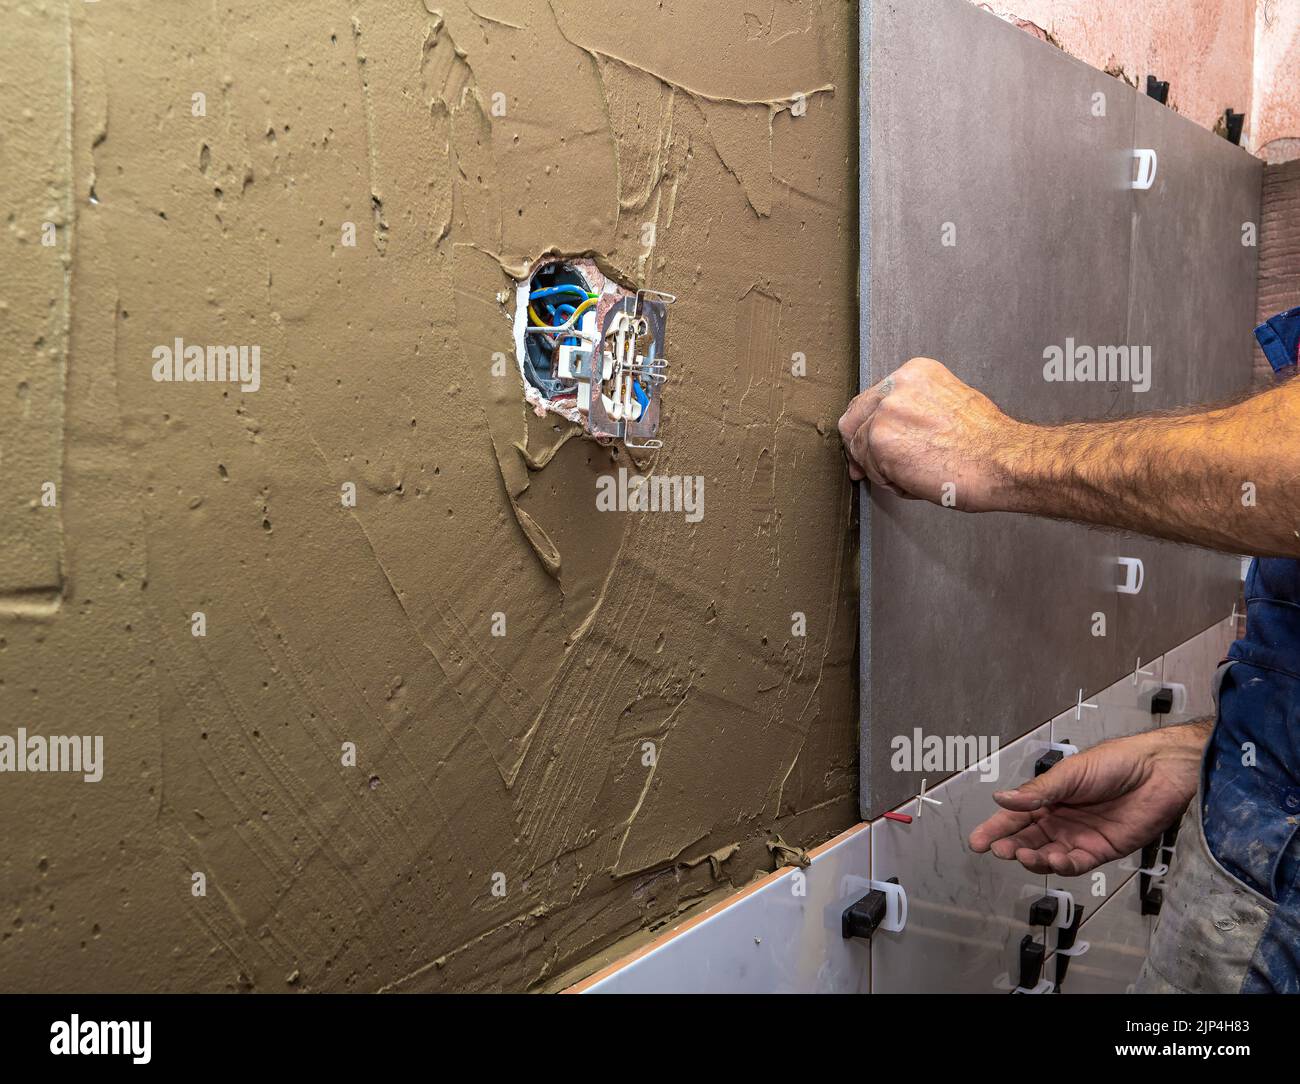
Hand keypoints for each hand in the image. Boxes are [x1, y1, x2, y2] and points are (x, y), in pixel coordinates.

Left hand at [837, 357, 1018, 510]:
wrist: (1000, 461)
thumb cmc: (984, 443)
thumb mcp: (949, 404)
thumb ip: (913, 410)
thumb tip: (886, 432)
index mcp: (915, 373)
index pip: (871, 400)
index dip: (865, 427)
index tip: (866, 446)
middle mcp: (897, 386)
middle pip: (854, 420)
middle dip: (861, 449)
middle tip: (869, 470)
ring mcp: (886, 412)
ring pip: (861, 449)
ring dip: (883, 470)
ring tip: (918, 475)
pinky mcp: (880, 441)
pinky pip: (869, 469)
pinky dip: (889, 482)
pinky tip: (917, 480)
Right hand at [968, 724, 1208, 875]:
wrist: (1158, 772)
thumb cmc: (1114, 764)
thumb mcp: (1069, 774)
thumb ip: (1037, 793)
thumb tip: (1000, 798)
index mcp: (1049, 797)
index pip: (1015, 816)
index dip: (995, 829)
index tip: (977, 842)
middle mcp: (1061, 819)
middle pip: (1028, 839)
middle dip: (1011, 847)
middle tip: (1000, 850)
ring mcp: (1080, 837)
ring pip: (1048, 855)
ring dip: (1035, 859)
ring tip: (1026, 855)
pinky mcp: (1102, 850)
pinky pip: (1077, 864)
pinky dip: (1064, 866)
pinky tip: (1056, 860)